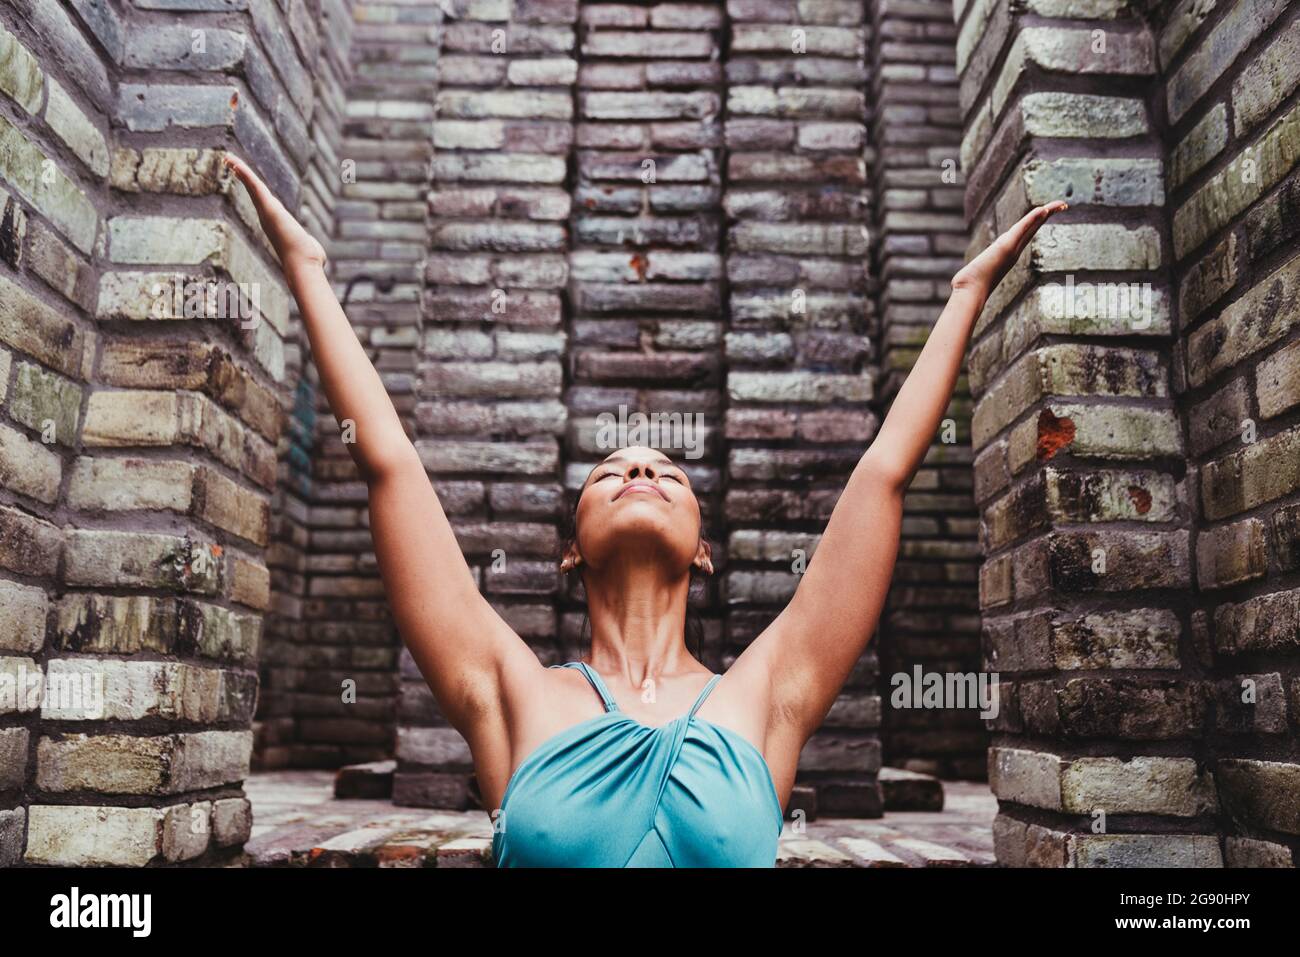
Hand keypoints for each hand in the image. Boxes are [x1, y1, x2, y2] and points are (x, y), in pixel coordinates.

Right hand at [223, 153, 326, 269]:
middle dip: (242, 175)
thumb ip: (313, 251)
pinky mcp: (269, 208)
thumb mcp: (311, 251)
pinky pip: (255, 187)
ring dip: (240, 170)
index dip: (255, 189)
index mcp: (274, 222)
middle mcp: (267, 216)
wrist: (303, 264)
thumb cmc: (308, 261)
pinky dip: (245, 175)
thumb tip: (320, 259)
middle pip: (253, 191)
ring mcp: (266, 212)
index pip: (263, 200)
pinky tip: (236, 164)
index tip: (248, 179)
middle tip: (230, 162)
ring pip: (251, 186)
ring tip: (229, 158)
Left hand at [951, 200, 1066, 298]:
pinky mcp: (1006, 247)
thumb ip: (970, 275)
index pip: (1026, 234)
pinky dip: (1032, 219)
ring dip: (1046, 214)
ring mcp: (1011, 249)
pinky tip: (1043, 209)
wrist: (970, 293)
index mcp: (1009, 254)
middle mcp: (1014, 251)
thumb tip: (957, 283)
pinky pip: (1022, 229)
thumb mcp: (972, 275)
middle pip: (1034, 228)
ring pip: (1032, 227)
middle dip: (1048, 215)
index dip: (1036, 223)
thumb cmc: (969, 287)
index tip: (1046, 213)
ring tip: (1060, 204)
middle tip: (1063, 204)